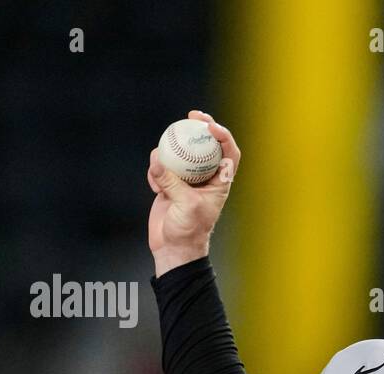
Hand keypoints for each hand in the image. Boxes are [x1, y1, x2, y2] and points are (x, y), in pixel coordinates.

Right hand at [147, 110, 241, 275]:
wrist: (173, 248)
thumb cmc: (189, 230)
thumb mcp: (185, 205)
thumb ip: (171, 181)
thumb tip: (157, 159)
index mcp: (220, 182)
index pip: (229, 153)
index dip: (224, 136)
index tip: (211, 126)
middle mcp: (205, 177)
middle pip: (206, 145)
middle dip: (200, 127)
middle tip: (191, 115)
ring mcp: (187, 179)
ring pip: (180, 153)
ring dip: (169, 152)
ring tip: (161, 157)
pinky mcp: (169, 183)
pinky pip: (161, 167)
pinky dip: (155, 173)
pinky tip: (155, 188)